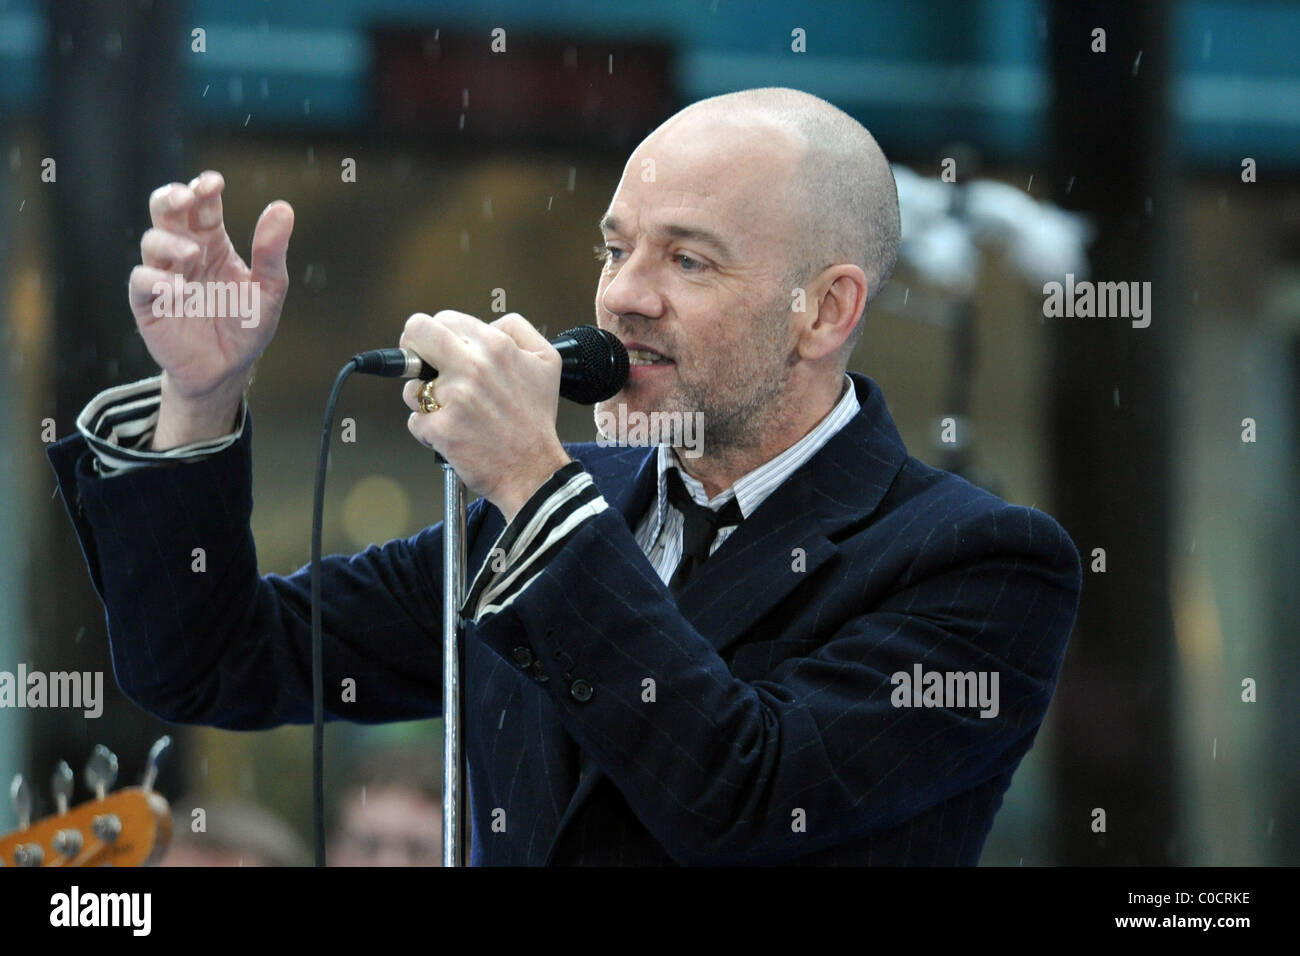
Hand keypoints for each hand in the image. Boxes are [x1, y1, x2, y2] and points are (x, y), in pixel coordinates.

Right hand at [129, 171, 293, 444]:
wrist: (228, 369)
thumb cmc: (246, 325)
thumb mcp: (268, 290)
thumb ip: (272, 253)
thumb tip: (282, 208)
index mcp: (212, 243)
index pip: (202, 206)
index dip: (204, 189)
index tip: (214, 183)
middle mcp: (184, 254)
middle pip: (166, 213)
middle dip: (170, 198)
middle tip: (185, 197)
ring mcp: (163, 276)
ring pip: (151, 243)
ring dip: (169, 242)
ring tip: (193, 253)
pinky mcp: (149, 304)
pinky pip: (141, 283)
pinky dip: (154, 279)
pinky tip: (177, 287)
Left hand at [400, 312, 570, 520]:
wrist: (533, 470)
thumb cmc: (535, 419)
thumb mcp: (547, 361)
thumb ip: (517, 329)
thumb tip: (487, 323)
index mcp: (496, 347)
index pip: (445, 319)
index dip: (439, 333)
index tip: (438, 348)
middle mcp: (473, 368)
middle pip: (416, 332)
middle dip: (412, 346)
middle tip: (420, 362)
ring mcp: (453, 399)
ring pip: (411, 385)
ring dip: (424, 397)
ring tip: (450, 410)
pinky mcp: (440, 429)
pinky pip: (415, 420)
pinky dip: (428, 429)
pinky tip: (452, 433)